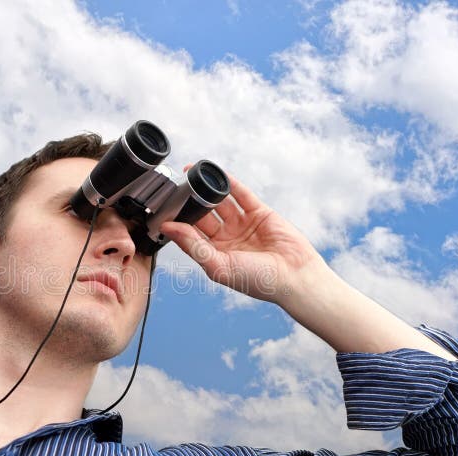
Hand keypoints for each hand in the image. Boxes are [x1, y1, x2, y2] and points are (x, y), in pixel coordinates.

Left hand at [160, 169, 327, 305]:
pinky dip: (229, 183)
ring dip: (206, 190)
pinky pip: (241, 195)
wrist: (295, 277)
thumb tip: (167, 227)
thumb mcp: (218, 265)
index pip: (190, 234)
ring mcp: (242, 225)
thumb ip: (192, 245)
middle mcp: (226, 239)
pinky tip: (215, 174)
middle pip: (202, 215)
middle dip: (189, 202)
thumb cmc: (257, 280)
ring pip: (220, 203)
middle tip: (174, 186)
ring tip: (190, 174)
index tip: (162, 205)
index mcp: (214, 255)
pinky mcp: (259, 213)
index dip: (177, 220)